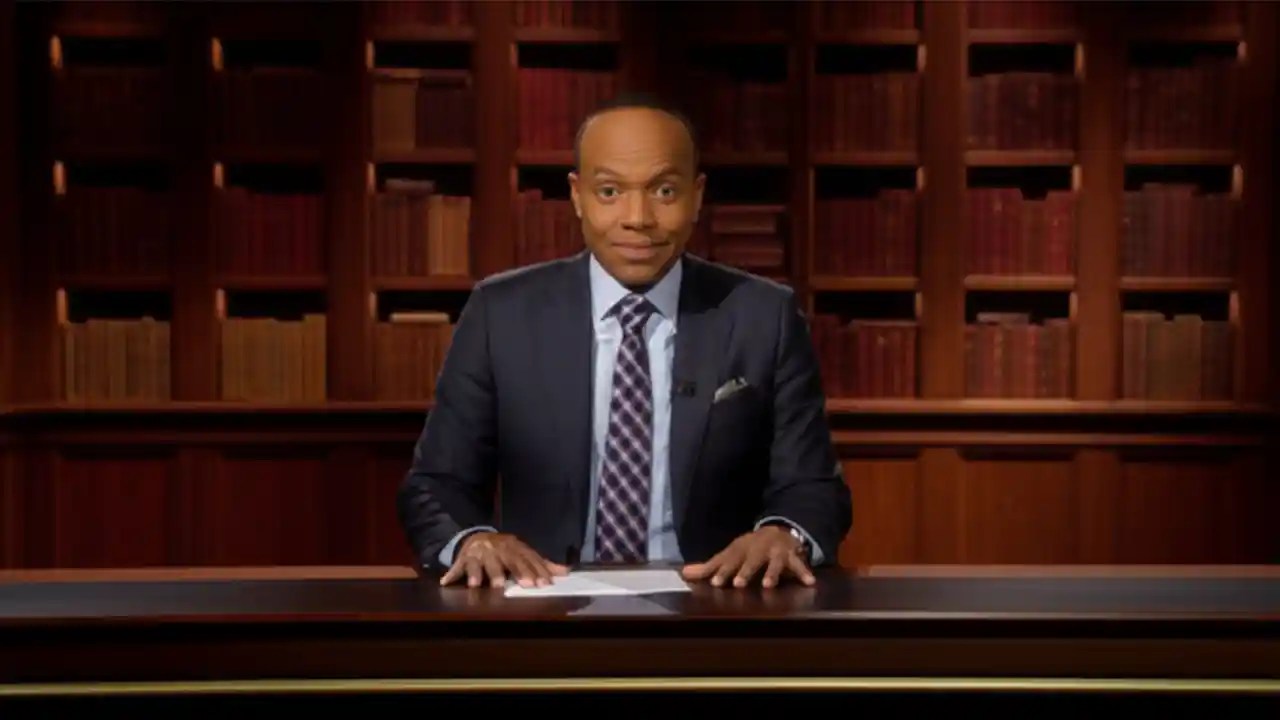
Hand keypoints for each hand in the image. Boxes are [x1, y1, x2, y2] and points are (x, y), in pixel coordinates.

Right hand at [439, 532, 568, 588]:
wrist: (475, 537)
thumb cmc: (504, 550)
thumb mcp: (522, 554)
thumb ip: (542, 564)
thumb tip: (566, 572)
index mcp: (514, 546)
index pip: (528, 558)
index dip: (537, 570)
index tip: (546, 583)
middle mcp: (498, 548)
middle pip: (510, 560)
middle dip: (519, 571)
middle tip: (527, 584)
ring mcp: (480, 552)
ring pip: (485, 563)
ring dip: (489, 574)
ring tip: (495, 586)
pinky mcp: (463, 558)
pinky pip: (459, 567)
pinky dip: (455, 574)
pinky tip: (449, 583)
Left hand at [681, 526, 815, 588]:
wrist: (779, 531)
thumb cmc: (749, 548)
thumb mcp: (730, 554)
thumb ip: (709, 566)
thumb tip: (683, 573)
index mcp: (740, 548)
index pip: (729, 559)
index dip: (722, 570)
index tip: (715, 583)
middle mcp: (757, 548)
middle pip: (750, 559)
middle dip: (745, 570)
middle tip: (739, 584)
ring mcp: (776, 551)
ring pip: (774, 562)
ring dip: (772, 572)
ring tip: (768, 585)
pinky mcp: (792, 555)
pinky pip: (799, 564)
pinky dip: (804, 572)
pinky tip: (809, 582)